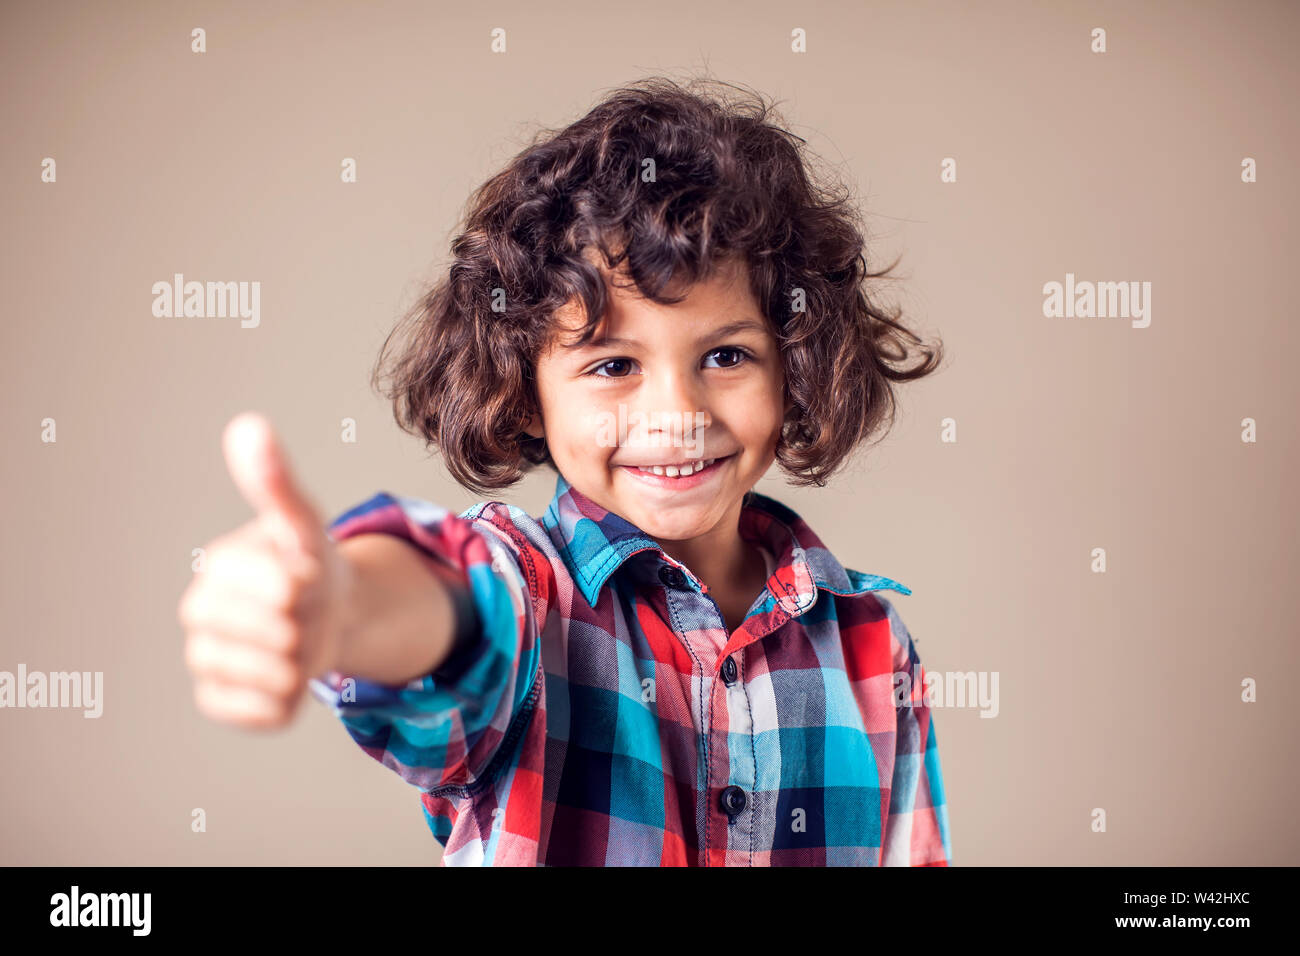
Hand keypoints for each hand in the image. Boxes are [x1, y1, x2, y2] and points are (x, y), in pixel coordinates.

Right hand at [178, 412, 353, 729]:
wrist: (328, 612)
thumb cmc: (312, 562)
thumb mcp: (303, 522)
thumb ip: (276, 482)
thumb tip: (248, 425)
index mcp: (219, 567)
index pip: (278, 589)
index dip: (306, 587)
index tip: (305, 576)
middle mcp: (200, 613)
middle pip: (275, 635)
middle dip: (308, 625)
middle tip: (305, 612)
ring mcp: (206, 658)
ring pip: (269, 676)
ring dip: (302, 663)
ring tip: (300, 642)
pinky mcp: (218, 700)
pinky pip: (261, 713)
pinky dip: (286, 702)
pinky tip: (289, 679)